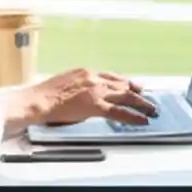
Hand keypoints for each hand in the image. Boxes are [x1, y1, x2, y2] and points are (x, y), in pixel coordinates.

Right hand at [28, 68, 157, 126]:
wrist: (39, 100)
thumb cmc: (45, 95)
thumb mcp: (65, 82)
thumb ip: (79, 86)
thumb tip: (85, 94)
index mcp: (86, 72)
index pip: (111, 76)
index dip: (124, 82)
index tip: (132, 86)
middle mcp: (94, 78)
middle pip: (122, 84)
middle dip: (137, 91)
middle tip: (147, 97)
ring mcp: (96, 91)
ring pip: (125, 96)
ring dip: (141, 103)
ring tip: (152, 110)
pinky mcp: (96, 106)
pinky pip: (119, 112)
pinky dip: (133, 116)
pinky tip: (142, 120)